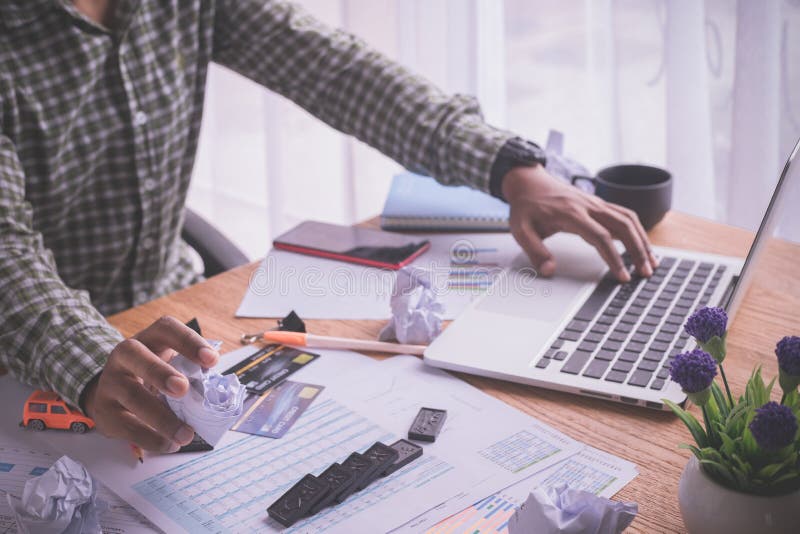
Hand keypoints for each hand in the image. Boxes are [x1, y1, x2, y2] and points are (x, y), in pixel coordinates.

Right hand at [83, 316, 219, 451]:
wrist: (113, 394)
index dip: (189, 341)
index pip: (166, 329)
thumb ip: (190, 373)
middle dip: (160, 372)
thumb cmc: (153, 376)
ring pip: (132, 395)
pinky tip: (169, 444)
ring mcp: (111, 383)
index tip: (211, 360)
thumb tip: (215, 393)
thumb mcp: (170, 366)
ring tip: (186, 434)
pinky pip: (126, 425)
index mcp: (149, 339)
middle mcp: (124, 356)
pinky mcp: (104, 411)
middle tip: (182, 389)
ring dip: (161, 417)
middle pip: (136, 356)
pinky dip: (150, 437)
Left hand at [502, 165, 657, 281]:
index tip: (622, 276)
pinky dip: (637, 230)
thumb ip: (535, 251)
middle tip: (646, 272)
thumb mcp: (520, 230)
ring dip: (642, 240)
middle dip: (638, 250)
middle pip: (623, 225)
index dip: (614, 258)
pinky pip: (624, 214)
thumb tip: (549, 270)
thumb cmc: (526, 207)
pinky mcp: (599, 204)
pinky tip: (642, 245)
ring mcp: (596, 203)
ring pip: (629, 218)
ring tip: (651, 262)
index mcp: (571, 213)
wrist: (528, 182)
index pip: (600, 237)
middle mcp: (589, 205)